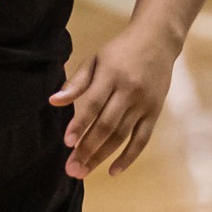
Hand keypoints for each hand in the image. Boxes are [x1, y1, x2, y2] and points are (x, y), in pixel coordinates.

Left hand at [50, 25, 179, 177]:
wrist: (158, 40)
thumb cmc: (121, 50)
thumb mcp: (96, 58)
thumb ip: (76, 82)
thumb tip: (53, 101)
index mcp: (111, 74)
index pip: (93, 103)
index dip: (80, 124)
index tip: (67, 142)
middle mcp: (129, 90)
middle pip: (107, 125)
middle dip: (88, 149)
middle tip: (72, 169)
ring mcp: (144, 103)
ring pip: (122, 136)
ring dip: (102, 157)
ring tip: (84, 171)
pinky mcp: (155, 112)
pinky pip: (142, 139)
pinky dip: (129, 157)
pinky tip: (113, 171)